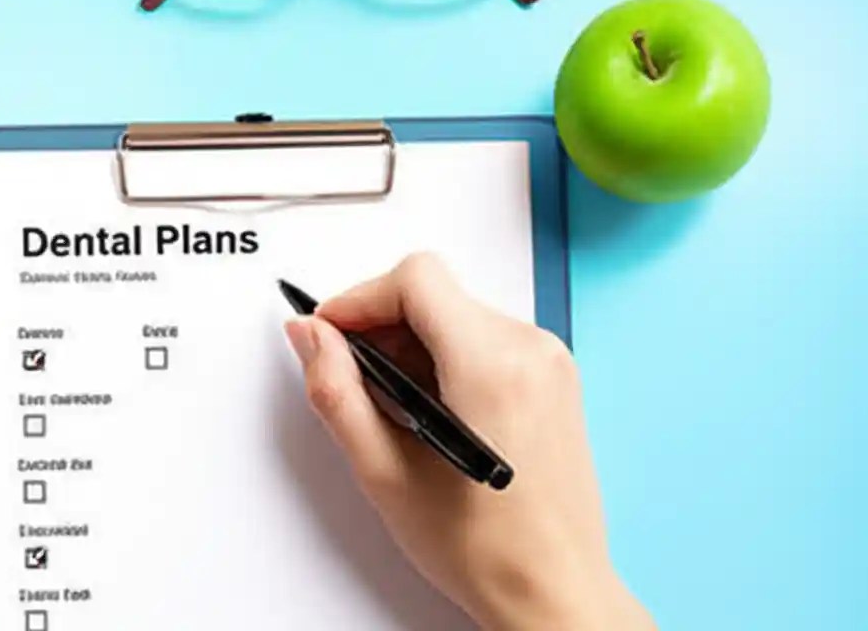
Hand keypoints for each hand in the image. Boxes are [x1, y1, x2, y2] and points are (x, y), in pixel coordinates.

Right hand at [284, 254, 653, 630]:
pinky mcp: (555, 376)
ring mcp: (551, 361)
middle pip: (436, 294)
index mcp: (493, 366)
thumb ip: (337, 392)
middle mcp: (531, 350)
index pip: (416, 278)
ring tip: (397, 412)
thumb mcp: (385, 473)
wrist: (554, 589)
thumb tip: (311, 337)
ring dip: (415, 346)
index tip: (331, 332)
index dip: (360, 299)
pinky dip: (448, 359)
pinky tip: (433, 413)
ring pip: (459, 314)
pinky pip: (488, 338)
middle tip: (356, 383)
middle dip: (384, 327)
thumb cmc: (485, 549)